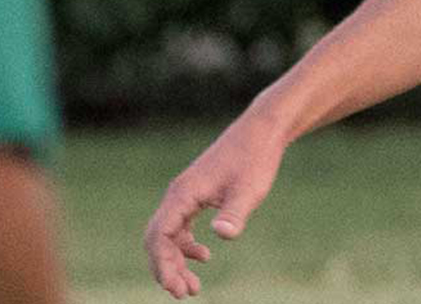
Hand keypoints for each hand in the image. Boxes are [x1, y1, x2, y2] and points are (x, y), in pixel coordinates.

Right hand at [143, 113, 287, 297]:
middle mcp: (178, 195)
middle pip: (159, 239)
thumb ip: (234, 212)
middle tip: (186, 294)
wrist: (261, 132)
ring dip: (177, 261)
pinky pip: (180, 227)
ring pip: (169, 235)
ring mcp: (186, 195)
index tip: (177, 287)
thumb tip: (222, 236)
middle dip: (167, 269)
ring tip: (193, 286)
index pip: (159, 235)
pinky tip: (205, 256)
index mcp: (183, 194)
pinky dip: (186, 246)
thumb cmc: (255, 159)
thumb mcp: (249, 189)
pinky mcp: (197, 196)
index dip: (163, 264)